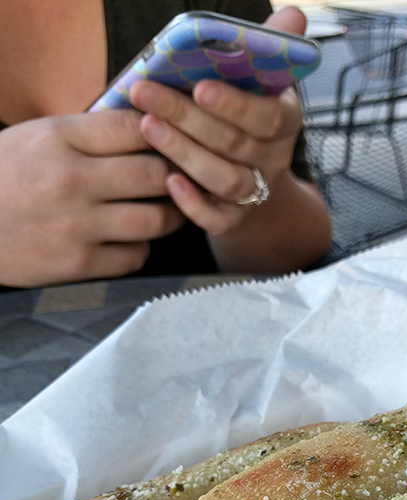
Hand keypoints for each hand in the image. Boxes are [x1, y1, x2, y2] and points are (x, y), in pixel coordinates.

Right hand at [0, 111, 184, 286]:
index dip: (166, 133)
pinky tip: (133, 239)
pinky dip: (141, 248)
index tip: (176, 140)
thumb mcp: (39, 137)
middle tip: (185, 180)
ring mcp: (77, 225)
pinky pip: (136, 256)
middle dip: (178, 176)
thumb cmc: (6, 176)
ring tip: (168, 210)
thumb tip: (149, 125)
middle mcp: (72, 180)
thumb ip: (91, 133)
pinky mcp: (79, 263)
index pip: (134, 127)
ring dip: (170, 216)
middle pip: (156, 173)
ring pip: (156, 219)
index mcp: (60, 138)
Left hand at [129, 7, 307, 238]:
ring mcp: (255, 191)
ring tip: (147, 127)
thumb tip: (293, 13)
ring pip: (226, 180)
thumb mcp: (260, 79)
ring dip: (185, 154)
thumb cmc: (242, 112)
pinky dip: (193, 205)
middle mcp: (274, 159)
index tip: (200, 85)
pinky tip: (168, 182)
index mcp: (284, 119)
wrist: (248, 170)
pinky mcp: (234, 218)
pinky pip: (218, 220)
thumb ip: (269, 46)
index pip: (267, 116)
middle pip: (235, 144)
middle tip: (145, 94)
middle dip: (187, 118)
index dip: (235, 104)